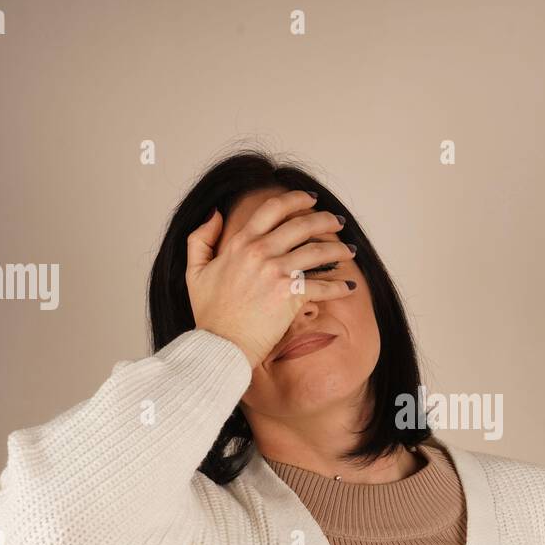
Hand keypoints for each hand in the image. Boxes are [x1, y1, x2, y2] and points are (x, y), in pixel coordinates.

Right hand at [186, 189, 355, 364]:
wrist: (220, 345)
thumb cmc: (209, 313)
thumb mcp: (194, 271)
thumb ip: (200, 238)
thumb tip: (215, 214)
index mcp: (240, 243)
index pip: (272, 209)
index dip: (295, 199)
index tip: (310, 199)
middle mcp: (261, 252)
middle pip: (302, 225)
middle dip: (325, 220)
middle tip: (338, 221)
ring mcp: (277, 273)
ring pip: (318, 252)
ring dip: (339, 250)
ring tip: (350, 251)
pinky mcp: (291, 295)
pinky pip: (323, 285)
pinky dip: (340, 286)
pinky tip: (350, 287)